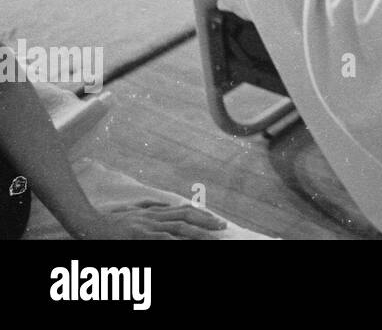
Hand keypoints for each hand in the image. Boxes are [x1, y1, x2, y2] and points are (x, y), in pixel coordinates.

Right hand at [78, 199, 227, 239]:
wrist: (86, 224)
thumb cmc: (109, 224)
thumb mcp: (133, 217)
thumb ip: (150, 213)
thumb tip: (165, 208)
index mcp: (153, 213)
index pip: (184, 211)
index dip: (202, 214)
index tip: (216, 220)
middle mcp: (153, 217)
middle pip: (186, 216)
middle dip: (207, 221)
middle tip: (223, 227)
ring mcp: (146, 225)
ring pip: (179, 227)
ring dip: (198, 232)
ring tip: (213, 238)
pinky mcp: (137, 234)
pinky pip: (161, 238)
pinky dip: (175, 242)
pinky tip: (186, 244)